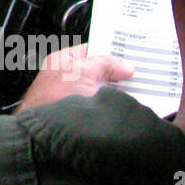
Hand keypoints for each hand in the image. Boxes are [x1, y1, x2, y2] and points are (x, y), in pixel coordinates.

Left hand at [15, 44, 133, 111]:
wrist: (46, 134)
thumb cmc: (53, 98)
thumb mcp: (83, 71)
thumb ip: (105, 64)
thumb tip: (125, 67)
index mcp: (62, 61)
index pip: (90, 50)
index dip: (110, 50)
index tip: (130, 54)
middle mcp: (66, 78)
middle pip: (97, 71)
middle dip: (116, 73)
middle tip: (138, 73)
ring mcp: (74, 98)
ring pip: (101, 90)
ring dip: (116, 91)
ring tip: (138, 89)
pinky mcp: (81, 116)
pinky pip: (101, 106)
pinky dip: (113, 106)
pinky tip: (126, 106)